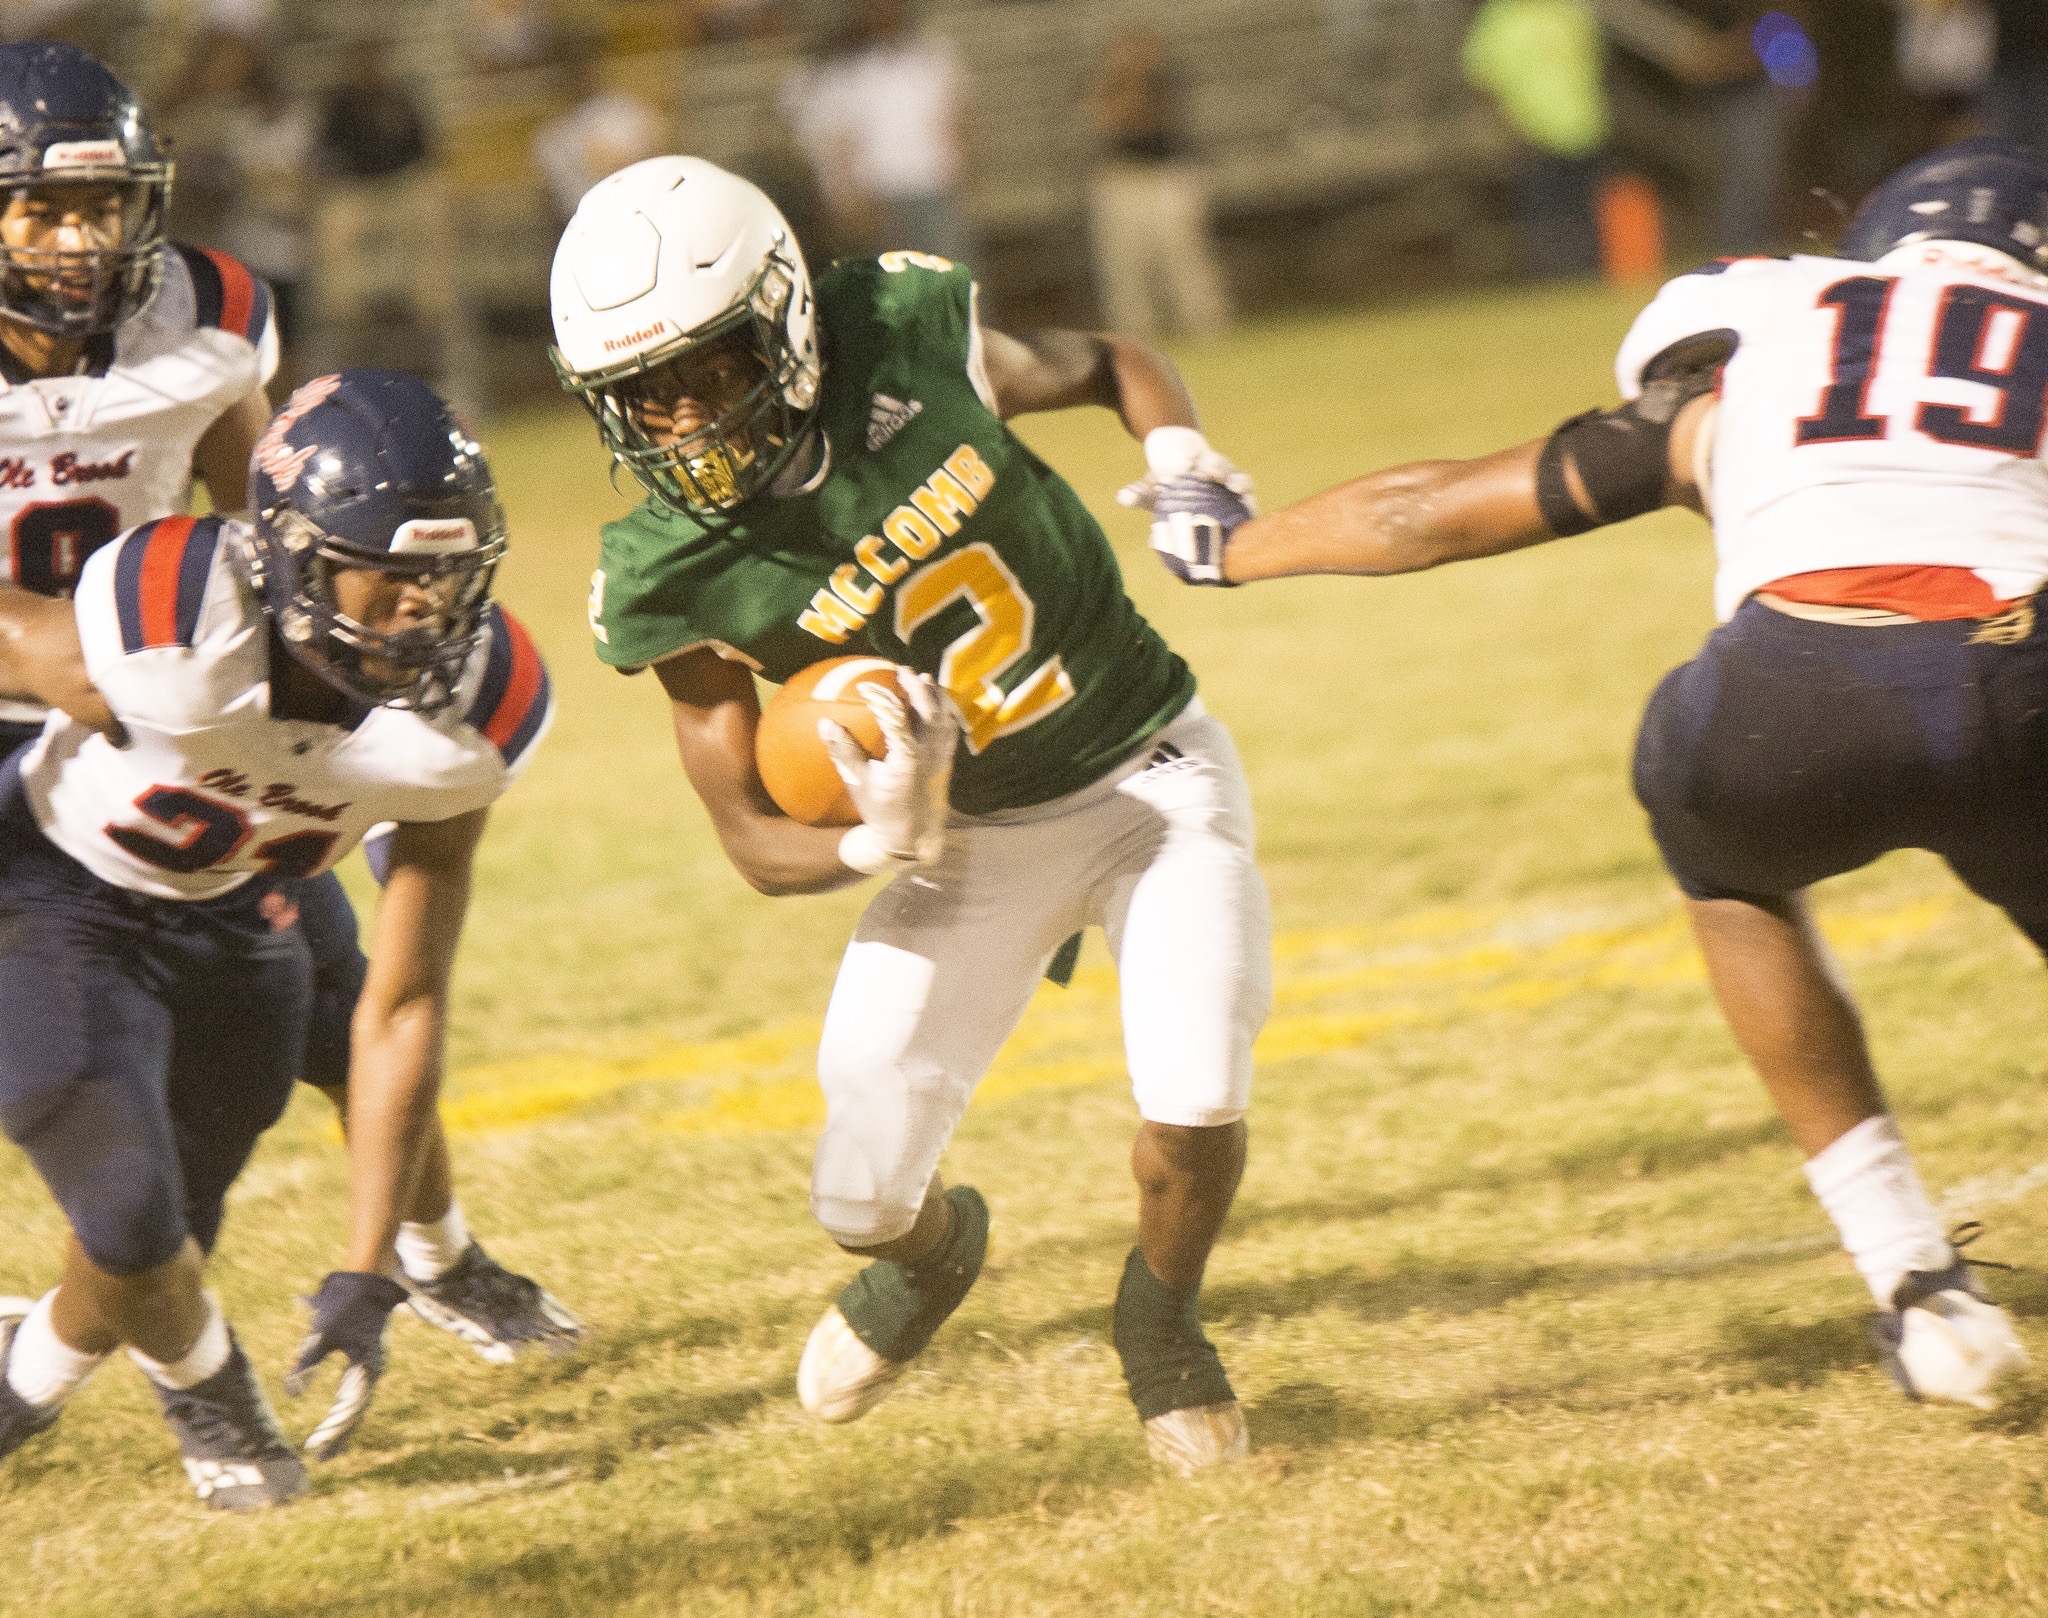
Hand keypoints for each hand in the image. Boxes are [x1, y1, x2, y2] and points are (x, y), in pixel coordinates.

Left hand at [283, 1270, 407, 1460]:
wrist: (366, 1280)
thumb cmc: (343, 1305)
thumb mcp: (321, 1333)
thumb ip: (307, 1364)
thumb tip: (293, 1394)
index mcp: (365, 1367)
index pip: (348, 1409)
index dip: (332, 1430)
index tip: (315, 1448)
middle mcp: (372, 1370)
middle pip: (356, 1411)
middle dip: (340, 1434)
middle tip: (324, 1458)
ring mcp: (371, 1365)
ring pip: (358, 1403)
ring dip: (345, 1424)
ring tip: (332, 1446)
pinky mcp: (366, 1359)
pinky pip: (357, 1391)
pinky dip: (348, 1407)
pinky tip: (339, 1415)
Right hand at [818, 669, 958, 866]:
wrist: (912, 839)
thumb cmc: (880, 810)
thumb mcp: (857, 782)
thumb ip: (843, 751)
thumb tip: (824, 723)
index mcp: (905, 759)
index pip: (895, 717)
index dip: (881, 697)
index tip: (864, 685)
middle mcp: (929, 755)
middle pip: (928, 711)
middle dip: (916, 687)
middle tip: (903, 670)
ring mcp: (942, 758)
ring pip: (945, 718)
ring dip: (935, 695)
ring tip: (924, 678)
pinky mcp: (948, 763)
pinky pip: (951, 729)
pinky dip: (945, 711)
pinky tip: (938, 703)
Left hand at [1117, 426, 1253, 585]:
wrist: (1189, 489)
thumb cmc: (1167, 486)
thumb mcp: (1151, 488)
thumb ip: (1138, 492)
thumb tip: (1123, 498)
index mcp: (1191, 461)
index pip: (1193, 454)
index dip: (1188, 456)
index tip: (1183, 460)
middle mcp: (1214, 469)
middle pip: (1219, 463)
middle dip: (1216, 467)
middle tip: (1210, 473)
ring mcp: (1231, 483)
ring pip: (1239, 477)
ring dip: (1238, 481)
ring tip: (1237, 488)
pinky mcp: (1242, 501)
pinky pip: (1248, 500)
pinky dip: (1248, 505)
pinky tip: (1248, 513)